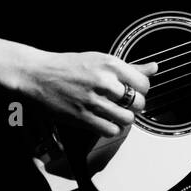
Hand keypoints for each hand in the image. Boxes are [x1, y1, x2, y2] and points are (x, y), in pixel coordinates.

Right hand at [18, 49, 156, 136]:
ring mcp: (93, 100)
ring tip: (113, 112)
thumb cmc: (68, 66)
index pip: (144, 83)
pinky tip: (103, 120)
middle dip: (133, 106)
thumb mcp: (100, 59)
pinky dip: (110, 128)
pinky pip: (110, 130)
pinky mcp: (82, 117)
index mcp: (110, 64)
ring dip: (122, 119)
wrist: (37, 74)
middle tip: (123, 104)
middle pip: (138, 103)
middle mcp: (104, 81)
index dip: (142, 90)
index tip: (134, 91)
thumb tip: (154, 68)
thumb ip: (130, 67)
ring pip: (126, 119)